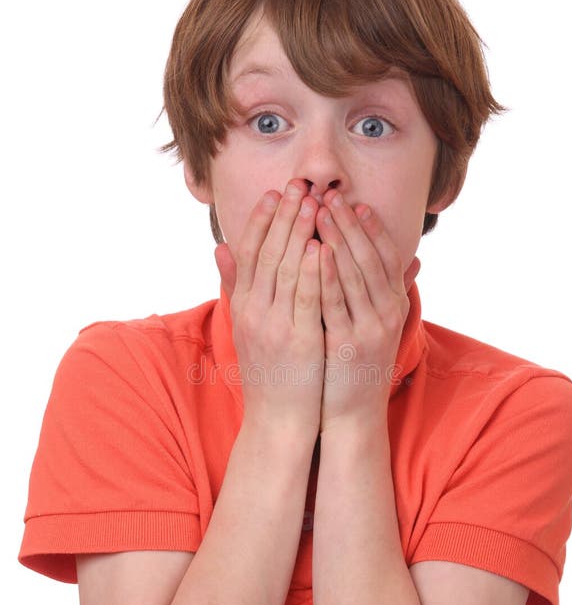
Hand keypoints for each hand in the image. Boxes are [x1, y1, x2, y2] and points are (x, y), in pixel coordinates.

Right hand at [214, 181, 324, 437]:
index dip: (263, 221)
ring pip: (285, 270)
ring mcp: (274, 325)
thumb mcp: (246, 326)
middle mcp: (254, 311)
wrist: (277, 420)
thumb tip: (220, 247)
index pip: (250, 253)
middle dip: (283, 217)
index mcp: (244, 306)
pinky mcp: (297, 340)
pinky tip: (318, 247)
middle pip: (268, 254)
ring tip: (310, 203)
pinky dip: (309, 272)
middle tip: (296, 184)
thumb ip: (236, 285)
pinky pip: (304, 300)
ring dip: (298, 234)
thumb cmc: (270, 373)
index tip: (274, 193)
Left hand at [315, 190, 419, 431]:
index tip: (355, 202)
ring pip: (354, 273)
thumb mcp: (377, 325)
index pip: (386, 256)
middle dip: (349, 223)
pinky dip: (325, 273)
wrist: (351, 414)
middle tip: (330, 194)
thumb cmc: (356, 365)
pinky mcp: (350, 344)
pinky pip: (335, 301)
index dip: (371, 228)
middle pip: (370, 257)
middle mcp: (388, 312)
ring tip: (317, 210)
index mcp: (393, 304)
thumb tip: (411, 261)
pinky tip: (312, 251)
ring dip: (336, 238)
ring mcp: (371, 328)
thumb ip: (388, 291)